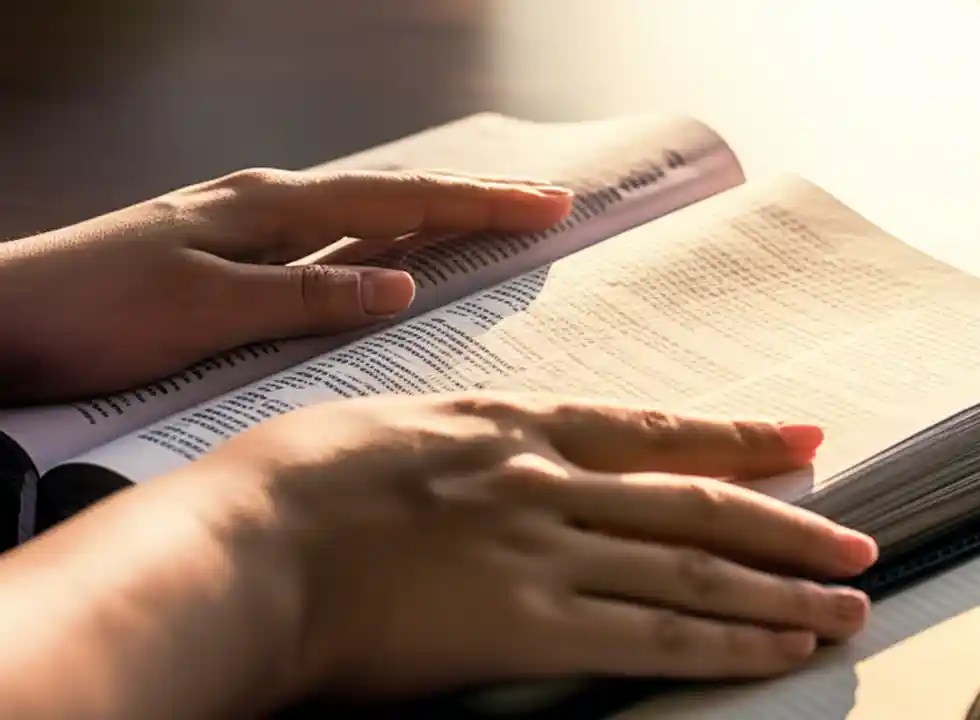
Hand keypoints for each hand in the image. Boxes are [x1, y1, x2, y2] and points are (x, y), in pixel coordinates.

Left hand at [0, 169, 571, 404]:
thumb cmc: (93, 312)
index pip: (399, 201)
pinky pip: (327, 241)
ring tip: (492, 220)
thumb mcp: (205, 311)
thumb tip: (403, 282)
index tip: (548, 204)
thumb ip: (307, 295)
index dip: (479, 205)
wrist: (0, 318)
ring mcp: (246, 226)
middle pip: (391, 196)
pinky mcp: (229, 254)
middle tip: (545, 202)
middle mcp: (266, 206)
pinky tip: (393, 253)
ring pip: (362, 216)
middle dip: (473, 200)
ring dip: (432, 217)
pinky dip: (379, 242)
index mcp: (270, 209)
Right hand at [192, 393, 877, 703]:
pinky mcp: (529, 625)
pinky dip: (726, 640)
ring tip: (846, 602)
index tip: (799, 440)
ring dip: (780, 589)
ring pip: (693, 570)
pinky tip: (779, 647)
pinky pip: (652, 633)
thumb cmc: (293, 482)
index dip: (735, 438)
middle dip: (787, 523)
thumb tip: (503, 451)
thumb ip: (469, 436)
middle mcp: (549, 482)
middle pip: (697, 505)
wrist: (245, 543)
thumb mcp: (393, 423)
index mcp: (514, 427)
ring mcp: (547, 553)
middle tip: (857, 540)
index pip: (653, 431)